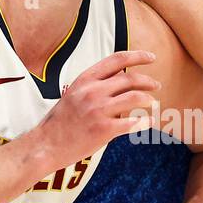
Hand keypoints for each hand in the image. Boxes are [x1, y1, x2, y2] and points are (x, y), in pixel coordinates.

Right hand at [34, 50, 157, 168]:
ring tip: (154, 104)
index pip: (117, 59)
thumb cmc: (60, 122)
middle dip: (148, 81)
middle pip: (130, 78)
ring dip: (149, 100)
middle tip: (157, 85)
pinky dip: (145, 122)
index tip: (151, 57)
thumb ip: (94, 87)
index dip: (137, 56)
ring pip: (135, 97)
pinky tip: (149, 122)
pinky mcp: (103, 129)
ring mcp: (99, 110)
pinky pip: (133, 123)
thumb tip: (119, 84)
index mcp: (85, 79)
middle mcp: (93, 91)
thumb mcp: (73, 95)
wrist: (45, 145)